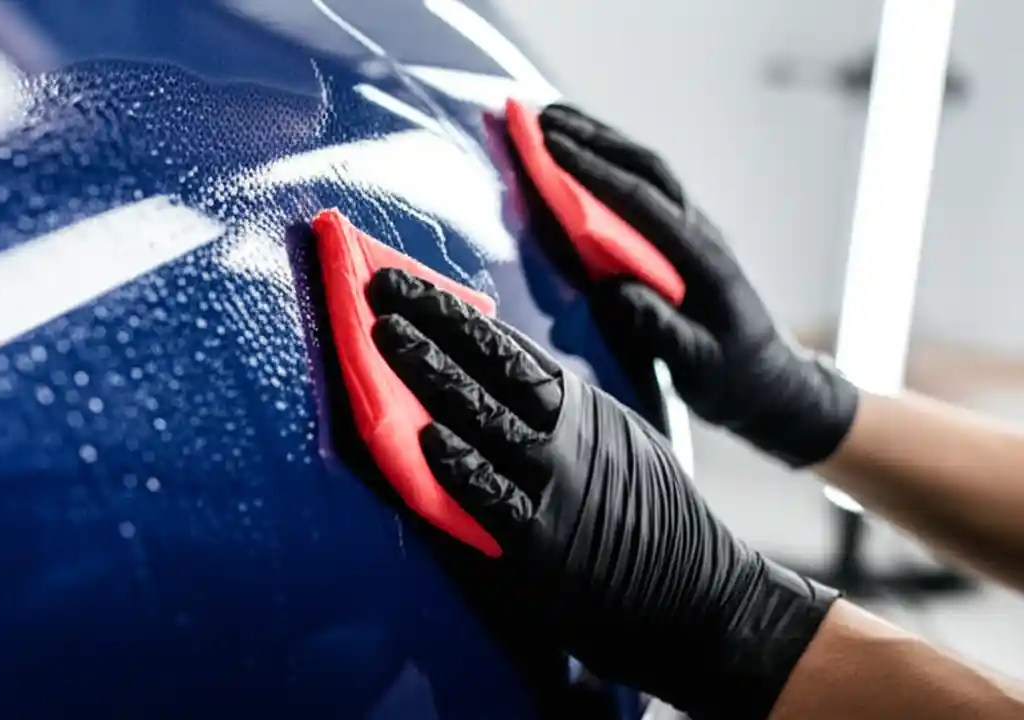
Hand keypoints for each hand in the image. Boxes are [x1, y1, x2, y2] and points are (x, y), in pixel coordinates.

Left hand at [367, 267, 837, 719]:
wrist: (696, 592)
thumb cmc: (647, 510)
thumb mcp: (614, 436)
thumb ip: (558, 404)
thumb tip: (490, 364)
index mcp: (579, 403)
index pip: (503, 344)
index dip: (449, 311)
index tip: (401, 281)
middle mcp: (566, 433)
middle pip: (489, 367)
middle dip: (431, 326)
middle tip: (379, 291)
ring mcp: (554, 483)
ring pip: (484, 418)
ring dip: (433, 377)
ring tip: (387, 340)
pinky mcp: (542, 541)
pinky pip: (492, 496)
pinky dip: (460, 467)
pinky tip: (427, 440)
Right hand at [540, 104, 857, 466]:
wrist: (769, 381)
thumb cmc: (731, 377)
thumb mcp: (697, 364)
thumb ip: (658, 328)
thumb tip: (612, 290)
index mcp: (701, 257)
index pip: (641, 200)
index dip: (593, 172)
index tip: (549, 146)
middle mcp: (700, 231)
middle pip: (646, 168)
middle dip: (593, 138)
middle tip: (541, 116)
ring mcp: (695, 230)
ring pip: (648, 169)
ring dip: (602, 140)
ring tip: (553, 118)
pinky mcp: (684, 237)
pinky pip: (647, 186)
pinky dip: (613, 161)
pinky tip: (584, 152)